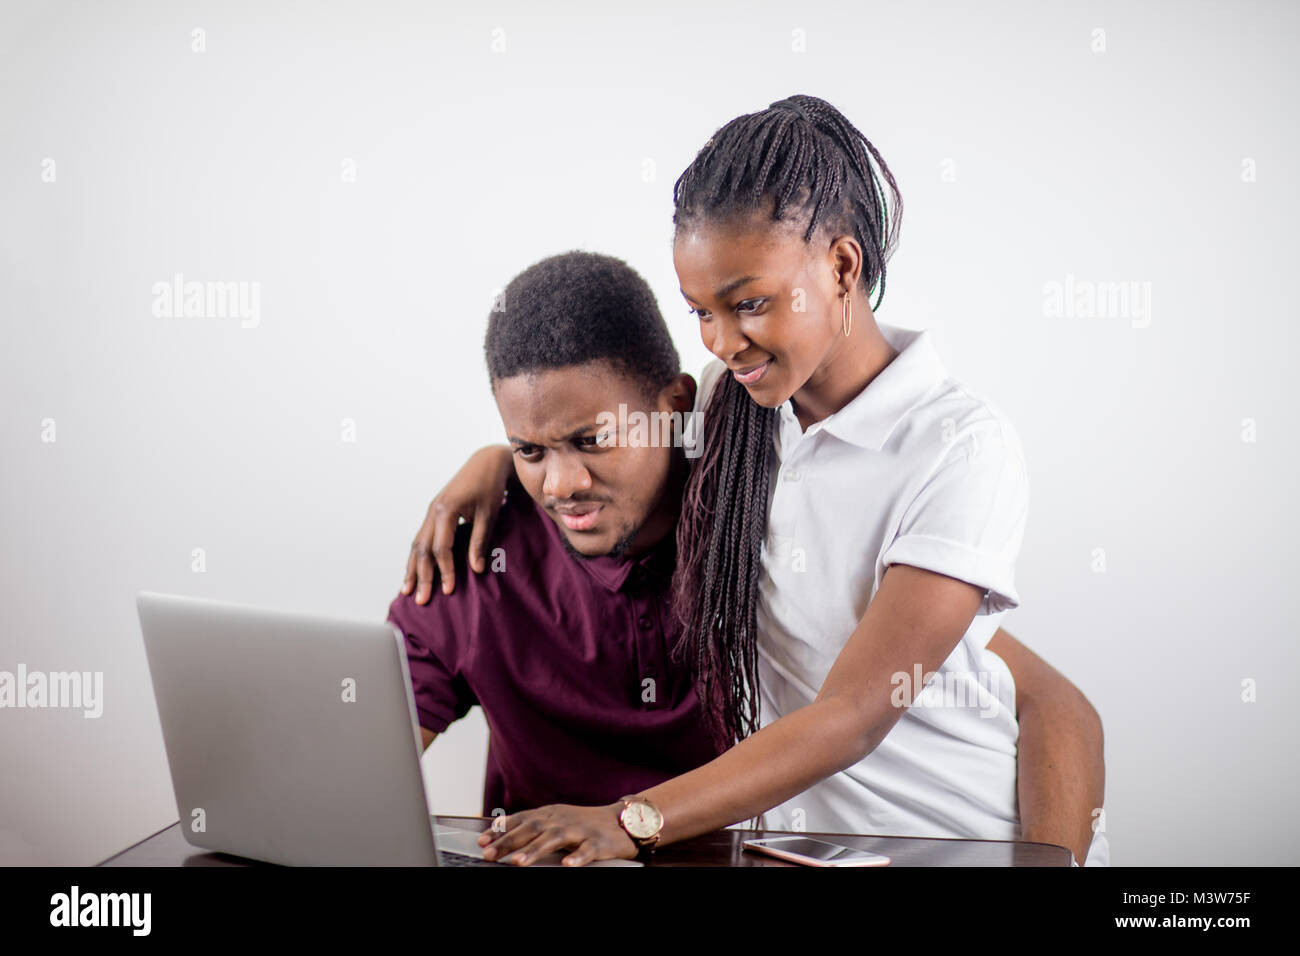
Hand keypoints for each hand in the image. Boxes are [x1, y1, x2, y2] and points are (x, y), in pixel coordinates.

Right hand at [401, 445, 513, 601]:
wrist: (486, 462)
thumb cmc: (490, 487)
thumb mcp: (489, 514)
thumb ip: (480, 541)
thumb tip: (476, 570)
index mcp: (446, 510)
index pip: (441, 548)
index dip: (445, 570)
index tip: (449, 590)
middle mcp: (433, 511)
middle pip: (423, 550)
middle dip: (422, 576)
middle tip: (421, 601)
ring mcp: (431, 512)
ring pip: (416, 545)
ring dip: (412, 569)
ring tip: (407, 591)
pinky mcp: (433, 514)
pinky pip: (421, 538)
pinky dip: (416, 557)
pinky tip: (413, 571)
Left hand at [477, 803, 637, 866]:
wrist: (621, 821)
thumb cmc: (583, 823)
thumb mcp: (555, 819)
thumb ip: (531, 825)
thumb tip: (498, 830)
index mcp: (549, 814)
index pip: (520, 820)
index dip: (500, 831)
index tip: (481, 842)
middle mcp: (561, 819)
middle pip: (532, 829)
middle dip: (509, 842)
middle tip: (490, 855)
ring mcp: (579, 830)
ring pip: (554, 839)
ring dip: (535, 850)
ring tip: (518, 862)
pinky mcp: (597, 843)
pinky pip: (586, 851)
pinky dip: (576, 857)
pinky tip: (567, 865)